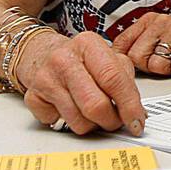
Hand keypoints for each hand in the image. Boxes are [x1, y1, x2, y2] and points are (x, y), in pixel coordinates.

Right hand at [16, 30, 146, 135]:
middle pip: (95, 105)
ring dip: (92, 125)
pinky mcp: (33, 98)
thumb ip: (124, 80)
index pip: (114, 79)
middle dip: (111, 121)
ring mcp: (46, 79)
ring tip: (92, 112)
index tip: (137, 122)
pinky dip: (69, 122)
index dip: (130, 106)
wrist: (40, 53)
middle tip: (115, 121)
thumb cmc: (79, 58)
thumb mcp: (107, 57)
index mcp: (88, 44)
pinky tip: (71, 108)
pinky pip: (59, 124)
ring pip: (79, 121)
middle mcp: (65, 59)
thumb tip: (137, 112)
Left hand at [112, 13, 170, 76]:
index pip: (122, 45)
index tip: (131, 66)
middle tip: (161, 61)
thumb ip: (134, 43)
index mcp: (148, 20)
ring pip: (157, 66)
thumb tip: (112, 57)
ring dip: (167, 69)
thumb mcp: (155, 34)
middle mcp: (161, 22)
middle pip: (137, 58)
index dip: (126, 61)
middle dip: (148, 67)